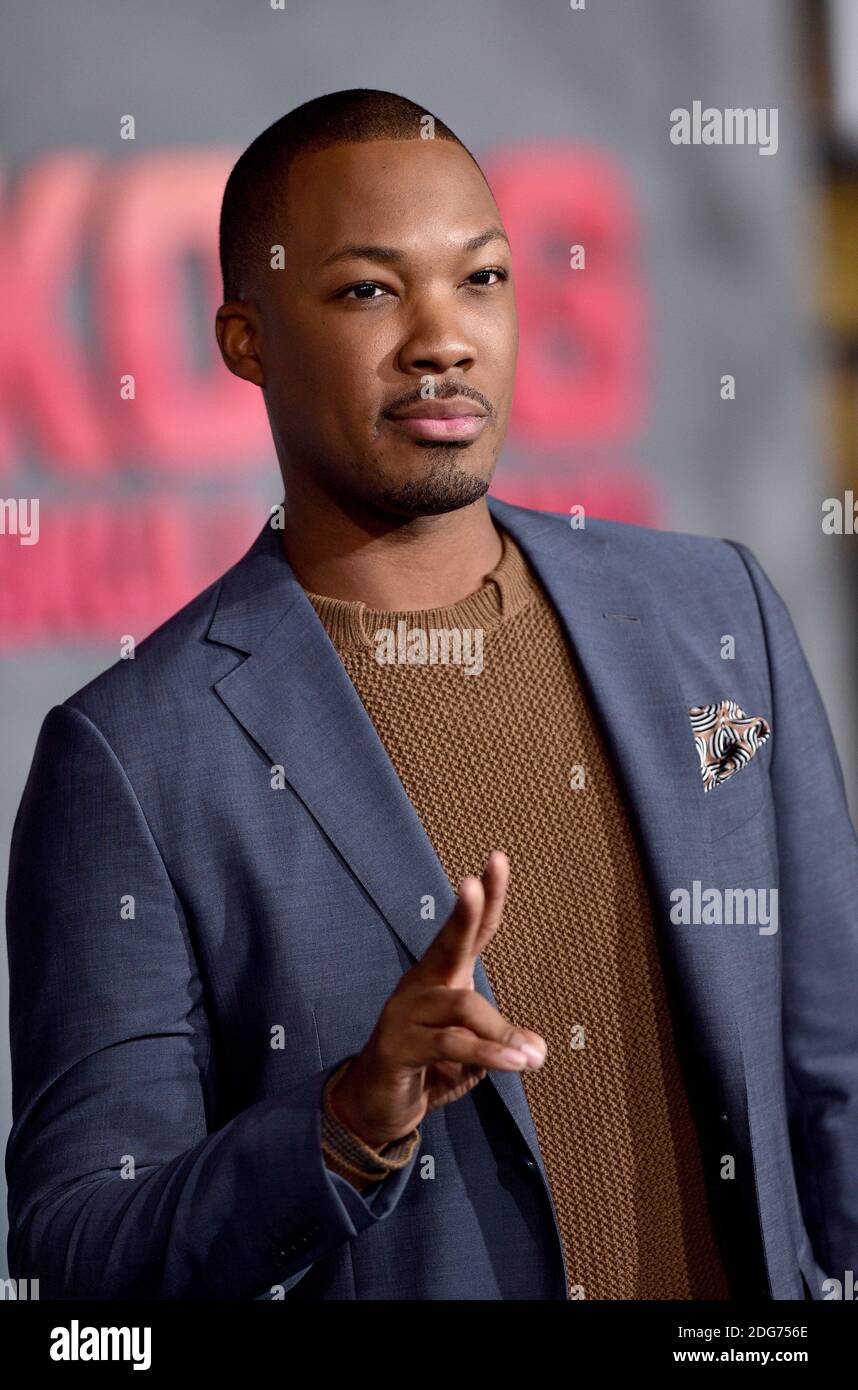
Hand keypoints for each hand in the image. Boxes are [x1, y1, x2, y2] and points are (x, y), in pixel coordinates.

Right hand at [328, 851, 546, 1147]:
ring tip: (534, 1056)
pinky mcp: (397, 1046)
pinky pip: (451, 1043)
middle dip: (467, 911)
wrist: (376, 1107)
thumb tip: (535, 1050)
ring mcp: (405, 1013)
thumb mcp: (472, 1055)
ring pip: (463, 1006)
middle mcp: (421, 985)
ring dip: (503, 1033)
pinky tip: (514, 1063)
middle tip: (476, 882)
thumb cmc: (427, 1068)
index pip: (469, 931)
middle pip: (449, 941)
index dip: (486, 898)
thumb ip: (500, 1044)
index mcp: (441, 977)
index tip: (498, 859)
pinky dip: (488, 1054)